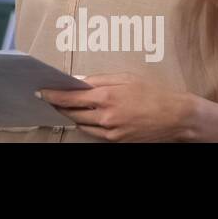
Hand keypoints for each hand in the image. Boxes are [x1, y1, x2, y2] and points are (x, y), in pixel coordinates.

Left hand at [38, 72, 193, 141]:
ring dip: (71, 115)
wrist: (176, 116)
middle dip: (59, 106)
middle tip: (51, 98)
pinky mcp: (117, 141)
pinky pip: (93, 133)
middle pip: (71, 113)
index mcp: (107, 96)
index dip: (52, 96)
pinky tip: (85, 117)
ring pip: (80, 124)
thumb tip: (77, 82)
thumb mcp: (125, 77)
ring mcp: (111, 131)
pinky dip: (86, 124)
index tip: (41, 92)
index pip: (70, 98)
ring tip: (66, 106)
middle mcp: (106, 116)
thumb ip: (98, 80)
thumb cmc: (152, 92)